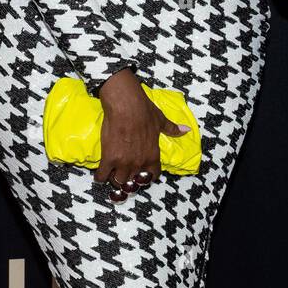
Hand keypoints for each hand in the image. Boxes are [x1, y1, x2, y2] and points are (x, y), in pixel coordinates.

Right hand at [95, 69, 188, 201]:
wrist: (126, 104)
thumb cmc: (144, 111)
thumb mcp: (161, 121)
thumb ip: (172, 129)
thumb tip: (186, 130)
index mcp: (153, 155)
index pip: (152, 176)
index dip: (146, 177)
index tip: (140, 174)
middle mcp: (139, 162)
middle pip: (133, 182)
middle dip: (128, 180)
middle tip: (123, 174)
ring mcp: (123, 162)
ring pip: (118, 182)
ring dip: (115, 179)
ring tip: (112, 174)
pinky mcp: (108, 158)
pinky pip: (102, 175)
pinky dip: (100, 176)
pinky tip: (101, 173)